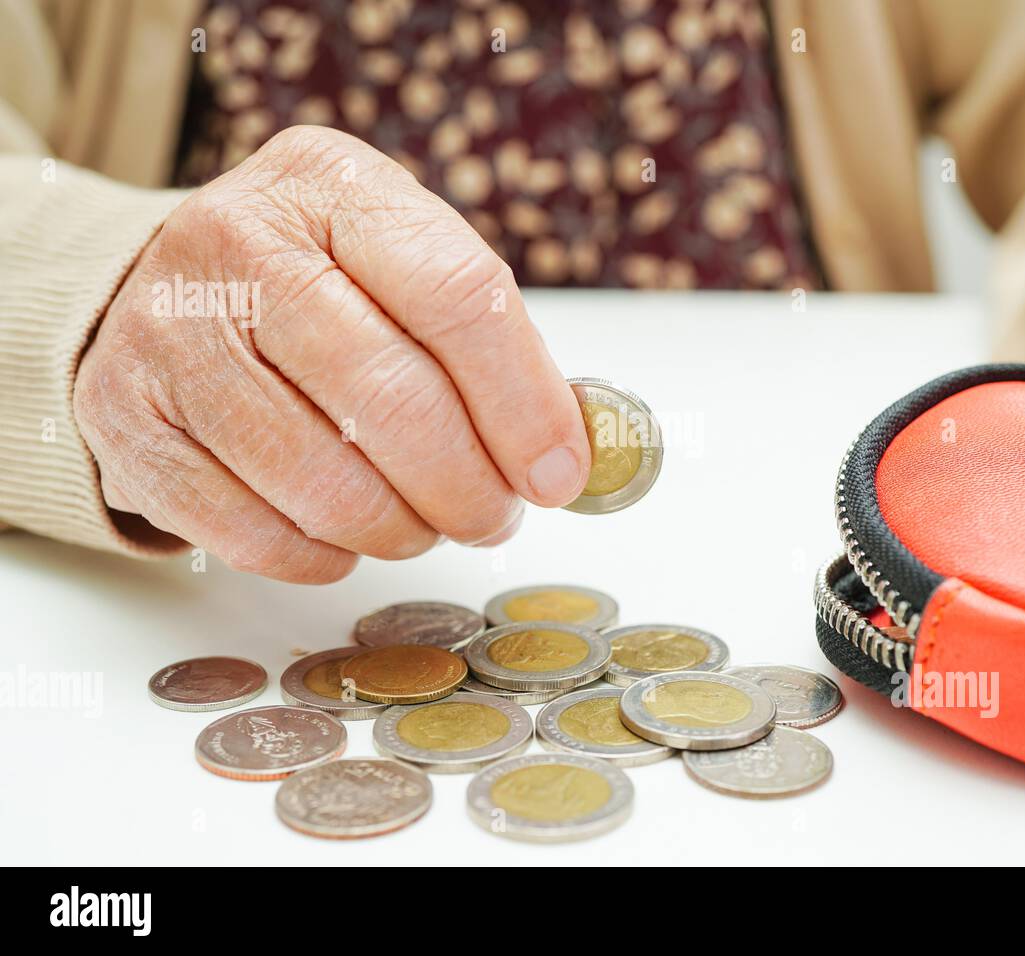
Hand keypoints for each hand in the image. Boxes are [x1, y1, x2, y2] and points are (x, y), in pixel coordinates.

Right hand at [74, 126, 590, 582]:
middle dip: (468, 487)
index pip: (457, 294)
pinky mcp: (124, 420)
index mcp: (332, 186)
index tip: (560, 474)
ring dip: (401, 529)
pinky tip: (347, 534)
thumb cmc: (320, 287)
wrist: (170, 294)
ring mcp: (167, 332)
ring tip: (425, 523)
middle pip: (392, 398)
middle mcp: (237, 244)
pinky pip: (253, 533)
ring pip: (324, 481)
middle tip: (495, 517)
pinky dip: (323, 555)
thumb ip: (487, 344)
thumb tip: (566, 457)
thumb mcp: (402, 265)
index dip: (524, 402)